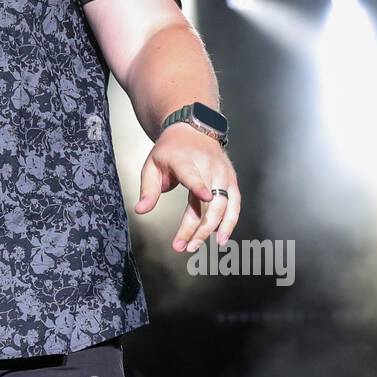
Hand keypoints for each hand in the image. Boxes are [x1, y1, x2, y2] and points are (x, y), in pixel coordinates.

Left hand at [133, 123, 241, 252]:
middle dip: (198, 227)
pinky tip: (220, 237)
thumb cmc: (170, 150)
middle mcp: (208, 165)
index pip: (193, 174)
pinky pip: (235, 203)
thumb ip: (148, 189)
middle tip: (183, 246)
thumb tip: (141, 210)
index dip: (199, 185)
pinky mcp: (232, 179)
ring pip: (224, 205)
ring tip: (201, 245)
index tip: (205, 197)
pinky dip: (230, 221)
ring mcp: (223, 172)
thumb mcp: (152, 165)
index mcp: (185, 160)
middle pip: (209, 199)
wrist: (192, 130)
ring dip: (215, 228)